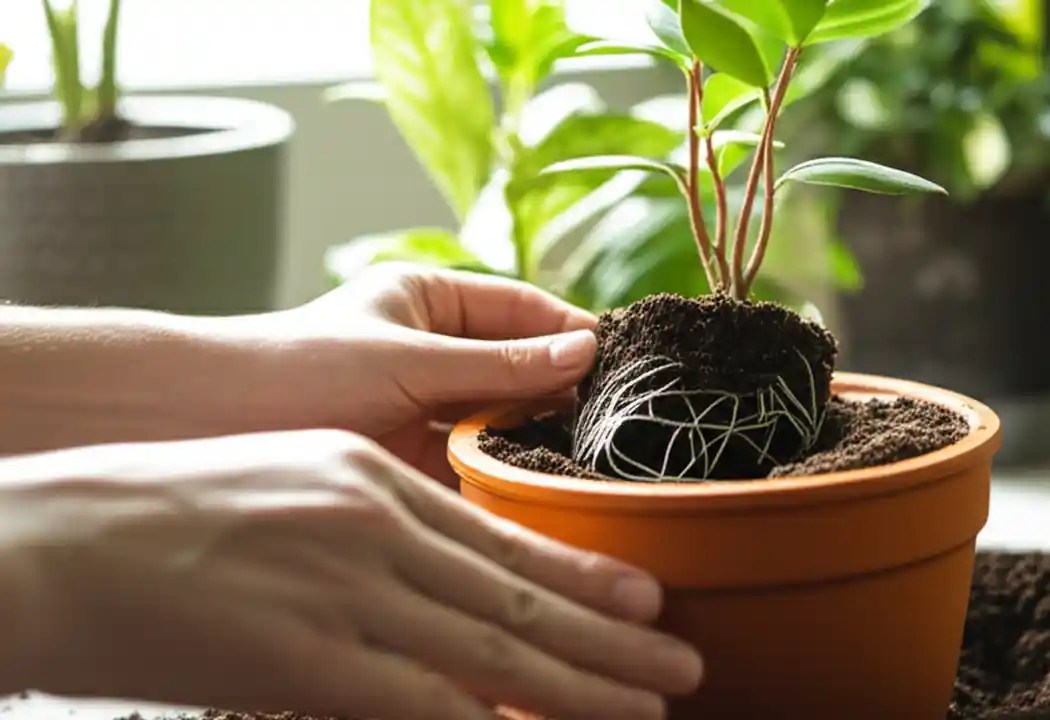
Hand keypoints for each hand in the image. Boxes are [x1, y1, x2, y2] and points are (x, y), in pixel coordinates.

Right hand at [0, 430, 701, 718]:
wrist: (58, 540)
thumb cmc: (161, 512)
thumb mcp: (285, 489)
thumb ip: (366, 529)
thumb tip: (432, 584)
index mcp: (369, 480)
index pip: (502, 539)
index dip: (583, 577)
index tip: (648, 601)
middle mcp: (374, 527)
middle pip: (517, 596)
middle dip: (609, 639)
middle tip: (682, 666)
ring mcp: (345, 592)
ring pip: (491, 651)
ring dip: (577, 688)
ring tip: (646, 709)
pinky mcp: (304, 658)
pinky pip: (422, 702)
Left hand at [269, 265, 599, 484]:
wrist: (207, 427)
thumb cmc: (298, 369)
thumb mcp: (410, 360)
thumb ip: (500, 364)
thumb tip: (587, 350)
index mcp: (428, 301)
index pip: (522, 307)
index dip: (570, 330)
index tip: (622, 360)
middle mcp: (430, 350)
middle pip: (517, 368)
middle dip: (560, 393)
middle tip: (615, 422)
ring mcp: (421, 407)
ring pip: (498, 420)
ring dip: (533, 439)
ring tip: (586, 460)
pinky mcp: (408, 459)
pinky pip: (470, 464)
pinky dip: (501, 477)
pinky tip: (536, 491)